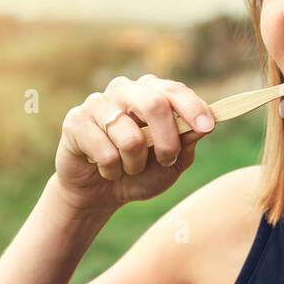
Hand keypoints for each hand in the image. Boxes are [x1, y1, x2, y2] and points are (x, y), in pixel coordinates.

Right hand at [53, 74, 214, 211]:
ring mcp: (97, 103)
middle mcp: (124, 90)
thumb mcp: (171, 164)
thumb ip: (186, 145)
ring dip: (135, 164)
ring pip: (130, 136)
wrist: (99, 193)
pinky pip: (105, 151)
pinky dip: (112, 170)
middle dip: (167, 140)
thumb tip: (204, 127)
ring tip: (129, 168)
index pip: (174, 90)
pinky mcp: (75, 121)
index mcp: (150, 92)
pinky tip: (105, 169)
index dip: (193, 108)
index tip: (208, 127)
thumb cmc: (140, 173)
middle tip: (167, 161)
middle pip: (154, 104)